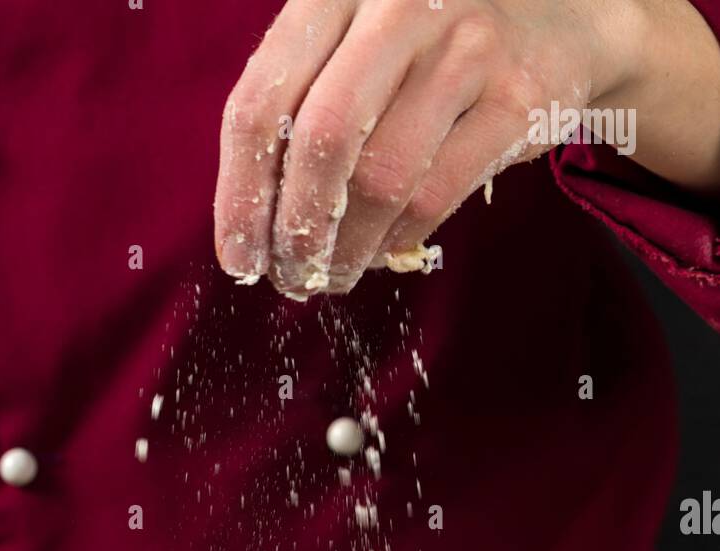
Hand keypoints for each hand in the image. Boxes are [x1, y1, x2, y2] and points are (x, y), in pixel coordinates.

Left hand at [215, 0, 719, 297]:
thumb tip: (249, 218)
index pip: (262, 99)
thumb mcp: (353, 43)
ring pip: (381, 178)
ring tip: (329, 275)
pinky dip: (395, 241)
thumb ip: (301, 103)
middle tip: (289, 276)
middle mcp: (397, 4)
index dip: (239, 193)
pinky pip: (435, 196)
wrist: (559, 19)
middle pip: (321, 141)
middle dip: (296, 229)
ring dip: (346, 249)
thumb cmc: (427, 47)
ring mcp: (464, 47)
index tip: (239, 258)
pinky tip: (377, 257)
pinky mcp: (516, 99)